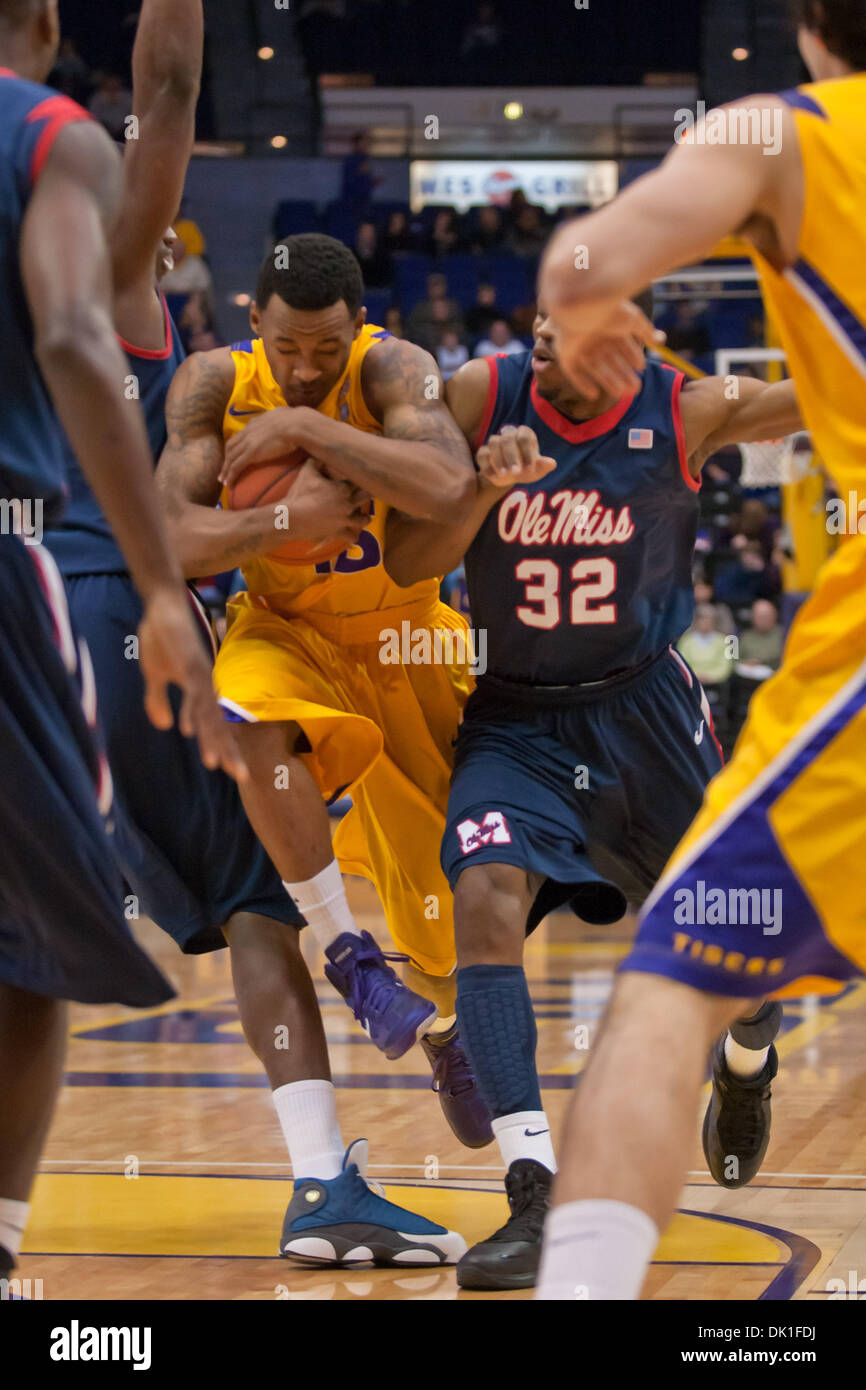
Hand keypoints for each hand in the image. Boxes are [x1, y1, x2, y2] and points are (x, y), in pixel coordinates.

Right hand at [137, 587, 248, 782]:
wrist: (162, 605)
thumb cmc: (162, 638)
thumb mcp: (155, 675)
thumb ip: (158, 701)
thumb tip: (164, 727)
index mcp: (201, 690)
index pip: (216, 725)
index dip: (226, 748)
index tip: (235, 773)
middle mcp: (205, 685)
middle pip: (219, 725)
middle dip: (229, 751)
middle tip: (241, 778)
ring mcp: (198, 674)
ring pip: (208, 713)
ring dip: (212, 739)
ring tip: (215, 764)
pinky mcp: (188, 663)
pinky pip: (192, 692)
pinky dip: (192, 711)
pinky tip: (191, 729)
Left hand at [219, 407, 313, 488]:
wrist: (297, 424)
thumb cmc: (298, 422)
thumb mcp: (287, 418)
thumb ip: (284, 420)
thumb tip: (292, 422)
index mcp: (257, 423)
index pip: (241, 434)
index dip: (236, 445)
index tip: (235, 453)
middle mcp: (249, 432)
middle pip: (231, 446)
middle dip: (226, 458)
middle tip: (224, 468)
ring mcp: (248, 442)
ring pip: (230, 457)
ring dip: (225, 469)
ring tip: (223, 480)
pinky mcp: (251, 453)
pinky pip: (236, 466)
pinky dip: (230, 475)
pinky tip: (229, 483)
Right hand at [269, 457, 371, 551]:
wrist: (292, 518)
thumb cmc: (299, 494)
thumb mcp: (306, 473)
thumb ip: (315, 462)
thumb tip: (319, 454)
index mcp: (343, 488)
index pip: (360, 480)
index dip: (360, 477)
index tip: (360, 476)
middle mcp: (348, 504)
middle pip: (367, 497)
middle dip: (366, 494)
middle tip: (365, 493)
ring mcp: (345, 519)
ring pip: (364, 519)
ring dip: (364, 517)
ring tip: (363, 517)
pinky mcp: (339, 532)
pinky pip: (351, 536)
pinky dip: (352, 536)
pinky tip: (352, 536)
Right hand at [476, 425, 556, 487]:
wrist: (510, 477)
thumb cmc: (527, 469)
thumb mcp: (537, 470)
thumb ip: (543, 465)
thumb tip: (552, 463)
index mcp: (524, 434)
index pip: (524, 437)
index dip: (527, 452)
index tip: (529, 469)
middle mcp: (509, 434)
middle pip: (507, 438)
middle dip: (511, 456)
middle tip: (515, 472)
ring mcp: (495, 442)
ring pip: (493, 443)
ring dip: (499, 459)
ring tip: (504, 475)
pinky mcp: (483, 452)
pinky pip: (482, 454)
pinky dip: (487, 466)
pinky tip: (494, 478)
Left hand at [550, 301, 663, 400]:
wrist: (582, 303)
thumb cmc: (609, 310)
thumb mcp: (633, 320)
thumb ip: (646, 331)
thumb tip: (661, 341)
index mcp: (608, 325)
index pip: (622, 344)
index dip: (632, 356)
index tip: (641, 368)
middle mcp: (594, 335)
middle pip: (610, 359)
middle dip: (623, 373)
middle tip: (635, 388)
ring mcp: (579, 344)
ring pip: (595, 367)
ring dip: (608, 380)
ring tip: (622, 393)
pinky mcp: (565, 352)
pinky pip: (573, 372)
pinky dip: (582, 383)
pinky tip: (594, 394)